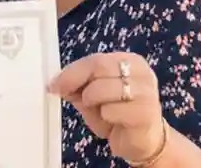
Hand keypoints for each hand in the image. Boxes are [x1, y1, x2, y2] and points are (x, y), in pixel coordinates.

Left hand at [48, 51, 165, 164]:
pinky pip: (112, 110)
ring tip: (100, 110)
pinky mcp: (146, 112)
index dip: (72, 71)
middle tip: (68, 95)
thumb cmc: (118, 116)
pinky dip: (106, 117)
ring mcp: (146, 91)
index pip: (95, 59)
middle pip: (100, 67)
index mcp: (129, 61)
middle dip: (77, 82)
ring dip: (92, 101)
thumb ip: (78, 86)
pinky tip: (114, 121)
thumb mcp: (93, 98)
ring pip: (103, 88)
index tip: (54, 84)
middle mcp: (141, 72)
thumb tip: (56, 81)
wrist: (142, 142)